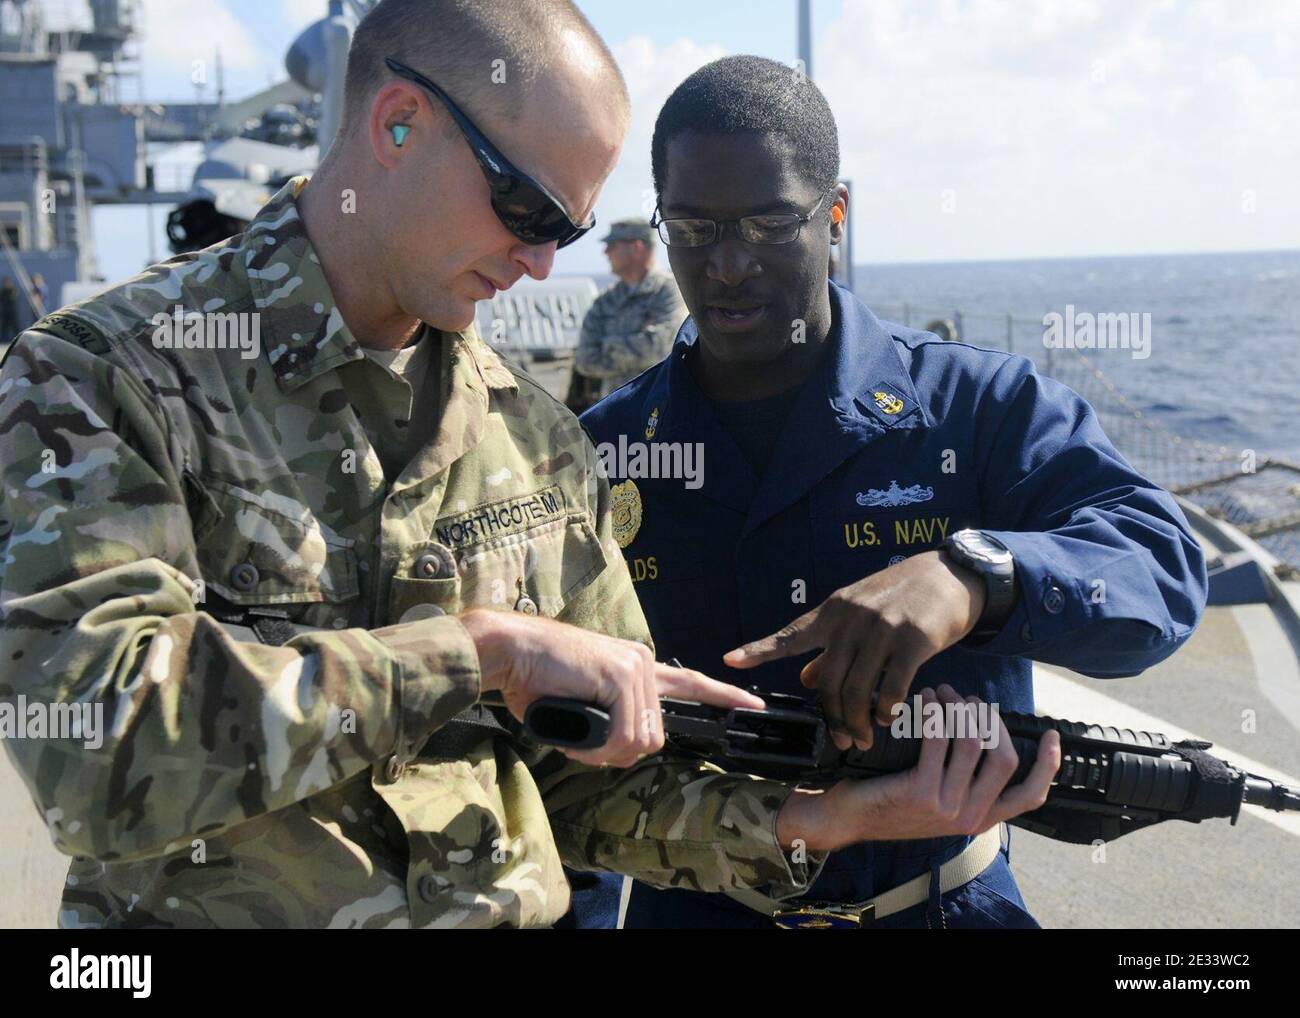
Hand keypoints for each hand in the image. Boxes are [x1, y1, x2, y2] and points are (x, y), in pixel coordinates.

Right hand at [461, 609, 762, 768]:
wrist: (512, 651)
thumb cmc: (538, 679)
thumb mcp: (585, 702)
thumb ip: (611, 719)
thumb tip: (624, 749)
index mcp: (638, 665)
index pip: (692, 682)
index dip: (724, 696)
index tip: (754, 705)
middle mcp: (643, 663)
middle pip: (655, 736)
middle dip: (621, 753)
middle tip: (587, 747)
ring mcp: (634, 667)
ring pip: (640, 740)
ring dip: (605, 752)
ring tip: (576, 735)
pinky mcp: (619, 676)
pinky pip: (622, 735)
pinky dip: (596, 747)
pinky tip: (576, 734)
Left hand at [724, 549, 986, 749]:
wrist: (950, 574)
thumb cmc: (901, 596)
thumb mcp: (859, 614)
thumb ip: (832, 648)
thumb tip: (806, 679)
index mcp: (832, 611)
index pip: (790, 635)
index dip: (759, 649)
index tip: (730, 659)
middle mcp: (851, 618)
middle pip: (827, 680)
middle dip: (832, 717)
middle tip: (842, 741)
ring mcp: (881, 628)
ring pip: (856, 689)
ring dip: (858, 722)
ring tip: (864, 738)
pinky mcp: (913, 640)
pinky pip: (891, 686)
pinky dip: (886, 709)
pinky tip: (888, 718)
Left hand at [777, 686, 1059, 850]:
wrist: (846, 818)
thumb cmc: (891, 799)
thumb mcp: (938, 799)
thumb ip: (966, 779)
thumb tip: (985, 731)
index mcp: (980, 820)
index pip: (1031, 796)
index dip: (1048, 765)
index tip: (1052, 736)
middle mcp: (969, 818)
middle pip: (1004, 758)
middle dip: (990, 720)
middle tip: (970, 700)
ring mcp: (946, 808)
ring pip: (972, 744)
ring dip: (959, 709)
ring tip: (943, 692)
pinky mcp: (921, 793)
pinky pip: (939, 742)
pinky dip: (936, 714)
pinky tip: (926, 700)